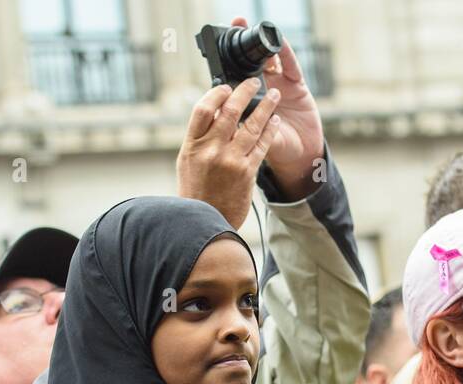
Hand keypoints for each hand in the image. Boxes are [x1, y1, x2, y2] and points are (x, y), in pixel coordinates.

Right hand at [176, 77, 281, 229]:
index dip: (216, 93)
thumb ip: (199, 138)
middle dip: (245, 92)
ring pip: (251, 125)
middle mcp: (210, 150)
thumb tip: (214, 113)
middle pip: (230, 111)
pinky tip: (275, 121)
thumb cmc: (196, 192)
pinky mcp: (247, 173)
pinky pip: (262, 145)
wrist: (206, 222)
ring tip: (274, 97)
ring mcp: (230, 161)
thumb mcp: (188, 162)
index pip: (203, 109)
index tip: (226, 86)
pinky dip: (270, 130)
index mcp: (192, 146)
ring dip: (266, 107)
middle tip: (254, 83)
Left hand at [230, 15, 324, 200]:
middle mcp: (260, 93)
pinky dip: (285, 53)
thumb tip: (224, 119)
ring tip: (251, 27)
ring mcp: (278, 86)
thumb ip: (244, 132)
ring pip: (267, 62)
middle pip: (248, 66)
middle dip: (239, 51)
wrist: (302, 159)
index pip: (233, 85)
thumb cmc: (277, 153)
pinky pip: (291, 66)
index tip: (217, 58)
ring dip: (259, 46)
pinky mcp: (296, 86)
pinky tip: (279, 42)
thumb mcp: (254, 147)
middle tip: (233, 31)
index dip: (226, 71)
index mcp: (246, 106)